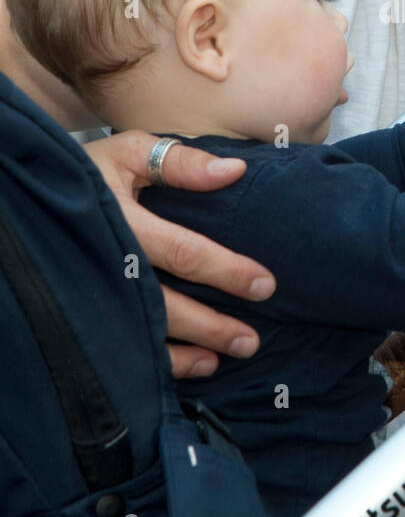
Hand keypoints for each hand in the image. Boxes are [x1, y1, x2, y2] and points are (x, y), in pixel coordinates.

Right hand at [85, 132, 275, 378]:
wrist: (28, 198)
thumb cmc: (86, 170)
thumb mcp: (128, 152)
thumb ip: (180, 162)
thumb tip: (235, 170)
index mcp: (119, 219)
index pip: (182, 251)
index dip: (226, 270)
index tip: (265, 285)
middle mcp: (106, 262)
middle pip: (167, 303)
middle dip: (213, 325)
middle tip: (251, 341)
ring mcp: (92, 293)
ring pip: (147, 332)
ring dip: (192, 349)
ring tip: (231, 355)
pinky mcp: (85, 312)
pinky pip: (126, 346)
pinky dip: (164, 360)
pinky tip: (198, 365)